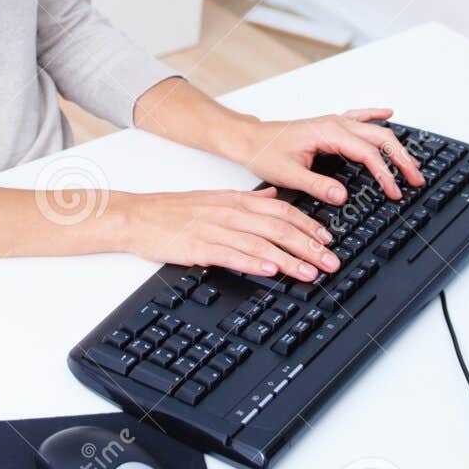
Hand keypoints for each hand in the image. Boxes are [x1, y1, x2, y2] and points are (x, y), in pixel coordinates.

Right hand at [113, 187, 343, 282]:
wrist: (137, 215)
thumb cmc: (174, 210)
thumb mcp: (216, 198)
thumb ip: (248, 198)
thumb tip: (274, 195)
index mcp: (236, 200)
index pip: (282, 210)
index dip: (308, 225)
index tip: (329, 238)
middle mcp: (230, 212)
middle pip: (279, 227)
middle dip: (309, 245)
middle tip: (331, 261)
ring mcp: (215, 229)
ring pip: (261, 242)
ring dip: (290, 258)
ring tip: (310, 272)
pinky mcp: (199, 246)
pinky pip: (231, 254)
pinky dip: (254, 262)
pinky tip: (271, 270)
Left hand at [228, 106, 425, 204]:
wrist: (250, 139)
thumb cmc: (265, 152)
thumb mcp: (288, 174)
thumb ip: (316, 185)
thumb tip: (341, 196)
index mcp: (328, 133)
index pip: (367, 153)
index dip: (384, 173)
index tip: (394, 191)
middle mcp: (335, 123)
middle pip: (380, 137)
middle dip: (401, 159)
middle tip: (416, 179)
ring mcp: (335, 122)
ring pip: (375, 129)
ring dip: (396, 145)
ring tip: (412, 162)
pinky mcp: (332, 126)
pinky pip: (361, 117)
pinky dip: (377, 116)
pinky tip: (389, 114)